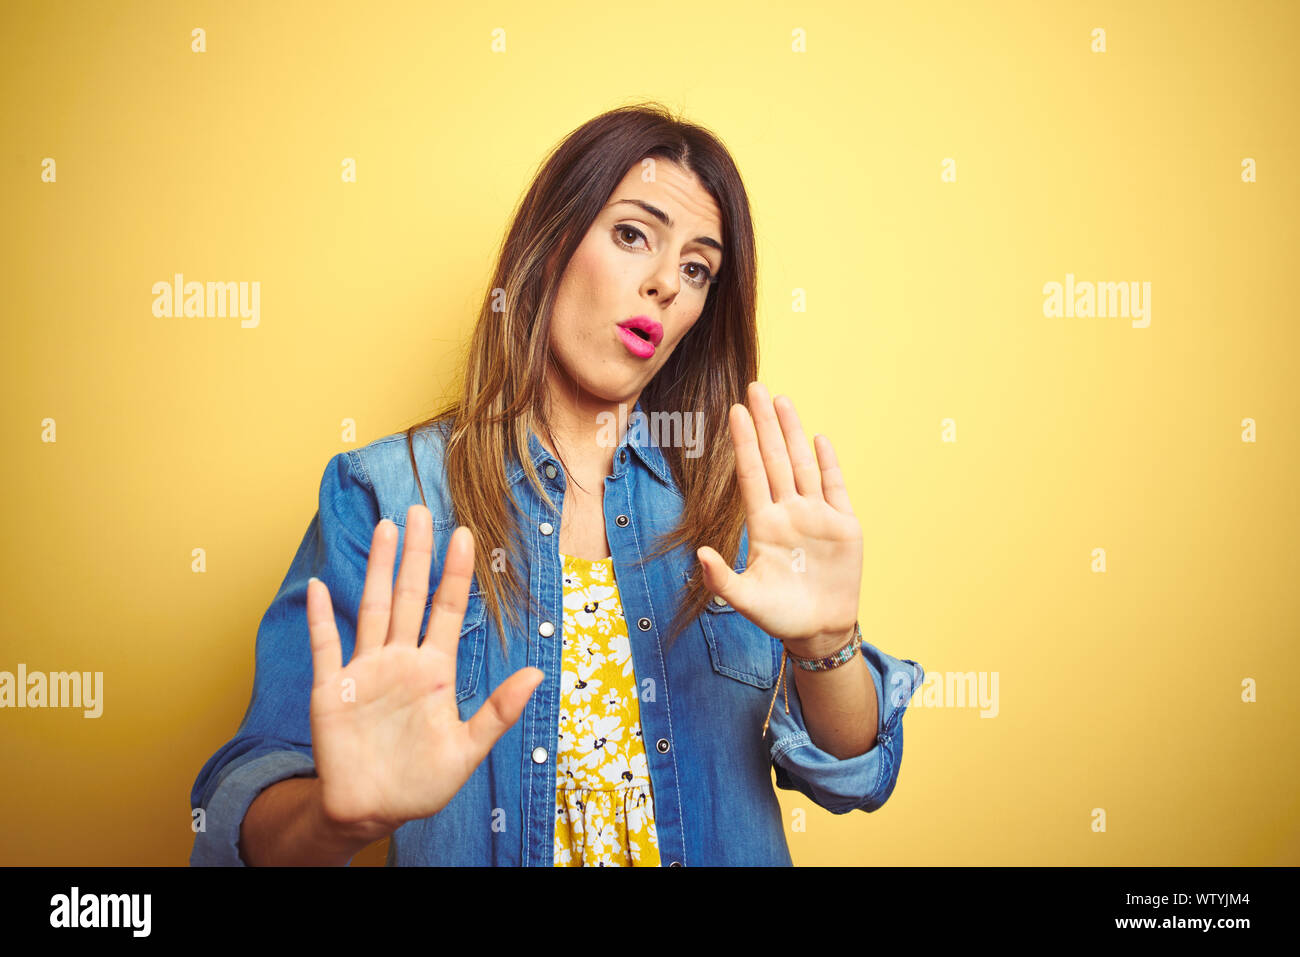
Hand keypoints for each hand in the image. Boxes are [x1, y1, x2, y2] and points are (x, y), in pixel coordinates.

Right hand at [305, 506, 542, 840]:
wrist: (371, 812)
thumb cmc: (420, 783)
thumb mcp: (467, 750)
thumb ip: (498, 713)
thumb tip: (536, 674)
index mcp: (433, 672)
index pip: (447, 611)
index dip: (455, 574)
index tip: (465, 535)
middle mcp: (400, 662)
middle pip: (410, 596)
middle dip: (417, 554)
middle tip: (422, 510)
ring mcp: (365, 672)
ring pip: (373, 608)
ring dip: (378, 569)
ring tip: (387, 527)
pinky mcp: (331, 691)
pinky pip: (325, 647)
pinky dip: (322, 618)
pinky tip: (321, 587)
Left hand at [696, 382, 863, 651]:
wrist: (819, 631)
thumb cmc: (779, 616)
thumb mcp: (746, 600)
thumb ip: (722, 579)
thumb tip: (700, 555)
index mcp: (763, 525)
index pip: (752, 474)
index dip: (744, 443)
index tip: (733, 412)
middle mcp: (788, 513)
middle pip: (775, 459)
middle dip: (765, 424)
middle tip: (755, 387)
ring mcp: (816, 516)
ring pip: (803, 465)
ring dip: (793, 433)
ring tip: (782, 401)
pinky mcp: (844, 526)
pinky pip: (835, 488)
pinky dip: (828, 464)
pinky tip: (818, 439)